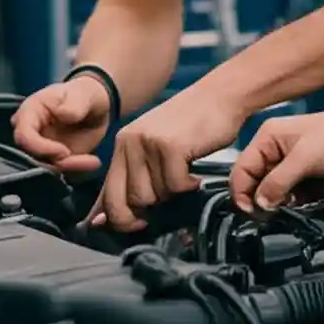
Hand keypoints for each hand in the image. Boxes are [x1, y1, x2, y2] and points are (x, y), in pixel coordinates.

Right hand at [11, 77, 111, 173]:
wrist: (95, 106)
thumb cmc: (83, 95)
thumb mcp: (82, 95)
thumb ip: (73, 104)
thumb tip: (62, 113)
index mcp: (30, 113)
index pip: (23, 136)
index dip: (41, 148)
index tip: (65, 151)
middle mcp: (30, 133)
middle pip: (33, 157)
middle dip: (59, 162)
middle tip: (87, 160)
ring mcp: (41, 148)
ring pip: (47, 167)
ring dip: (71, 168)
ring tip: (94, 161)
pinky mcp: (54, 159)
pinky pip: (60, 171)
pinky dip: (77, 171)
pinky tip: (93, 162)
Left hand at [88, 89, 244, 231]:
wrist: (219, 97)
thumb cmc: (190, 128)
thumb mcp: (154, 149)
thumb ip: (133, 179)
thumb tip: (104, 220)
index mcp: (121, 146)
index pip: (107, 193)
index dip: (116, 218)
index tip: (133, 226)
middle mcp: (128, 143)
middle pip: (128, 200)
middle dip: (146, 212)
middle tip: (166, 203)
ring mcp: (148, 143)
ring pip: (152, 196)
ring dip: (171, 195)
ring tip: (181, 178)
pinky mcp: (170, 145)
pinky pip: (176, 186)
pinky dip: (189, 187)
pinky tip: (194, 177)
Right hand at [230, 110, 323, 213]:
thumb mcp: (304, 157)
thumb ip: (279, 181)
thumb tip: (260, 204)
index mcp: (266, 141)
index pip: (242, 169)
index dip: (242, 191)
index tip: (250, 211)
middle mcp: (274, 156)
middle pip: (253, 185)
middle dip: (258, 201)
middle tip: (267, 217)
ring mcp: (289, 171)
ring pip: (271, 196)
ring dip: (276, 207)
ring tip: (284, 212)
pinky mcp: (304, 184)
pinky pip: (289, 201)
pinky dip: (291, 208)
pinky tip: (298, 208)